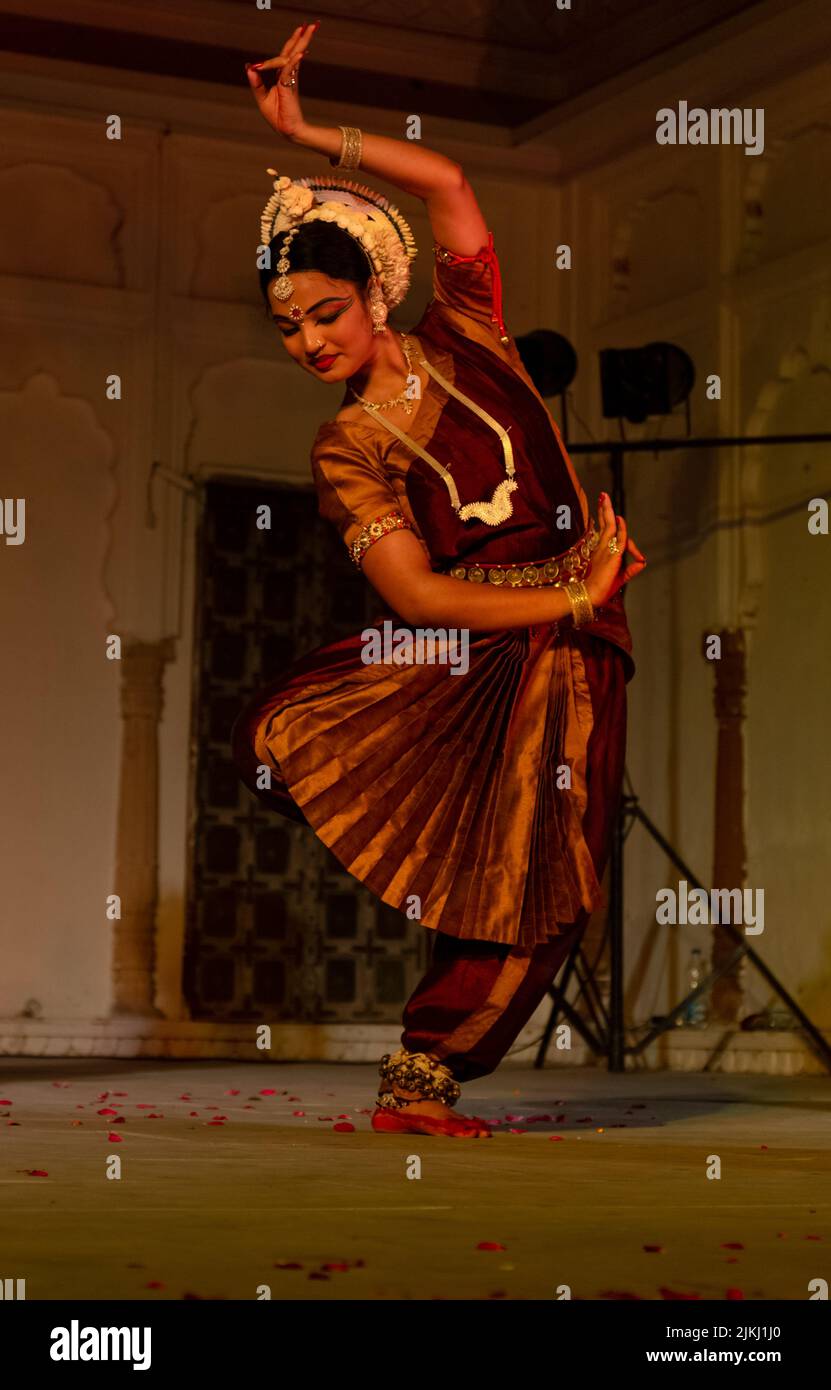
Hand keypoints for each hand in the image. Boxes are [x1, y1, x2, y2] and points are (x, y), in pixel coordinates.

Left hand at [245, 21, 318, 140]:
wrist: (288, 130)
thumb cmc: (277, 117)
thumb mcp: (262, 97)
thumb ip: (256, 82)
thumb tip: (250, 66)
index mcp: (281, 77)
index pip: (284, 56)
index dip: (291, 43)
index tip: (299, 32)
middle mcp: (286, 76)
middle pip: (292, 52)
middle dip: (300, 38)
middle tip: (309, 25)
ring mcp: (289, 80)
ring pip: (293, 56)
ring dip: (301, 42)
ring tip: (310, 29)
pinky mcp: (289, 86)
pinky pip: (288, 69)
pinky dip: (293, 61)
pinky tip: (300, 53)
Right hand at [584, 493, 646, 608]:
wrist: (590, 596)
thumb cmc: (602, 589)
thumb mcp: (622, 577)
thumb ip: (632, 569)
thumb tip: (643, 561)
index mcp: (601, 552)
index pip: (605, 532)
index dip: (608, 522)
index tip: (616, 515)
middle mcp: (602, 548)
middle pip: (604, 524)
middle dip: (604, 510)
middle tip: (602, 497)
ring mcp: (606, 550)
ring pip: (609, 526)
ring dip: (608, 511)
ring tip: (604, 497)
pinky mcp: (612, 555)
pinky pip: (619, 539)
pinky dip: (621, 528)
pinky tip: (619, 518)